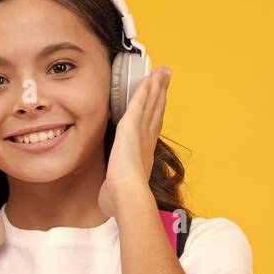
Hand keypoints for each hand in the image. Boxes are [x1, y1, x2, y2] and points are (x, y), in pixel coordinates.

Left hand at [98, 65, 171, 218]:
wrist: (127, 196)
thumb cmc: (121, 200)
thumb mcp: (115, 193)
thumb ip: (113, 191)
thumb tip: (106, 201)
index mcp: (144, 155)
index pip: (151, 129)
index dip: (157, 115)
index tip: (161, 104)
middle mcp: (146, 141)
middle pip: (156, 112)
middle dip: (161, 95)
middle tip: (167, 79)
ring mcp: (141, 132)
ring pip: (150, 103)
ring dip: (157, 86)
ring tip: (162, 72)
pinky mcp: (131, 125)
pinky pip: (139, 102)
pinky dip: (145, 89)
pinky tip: (149, 77)